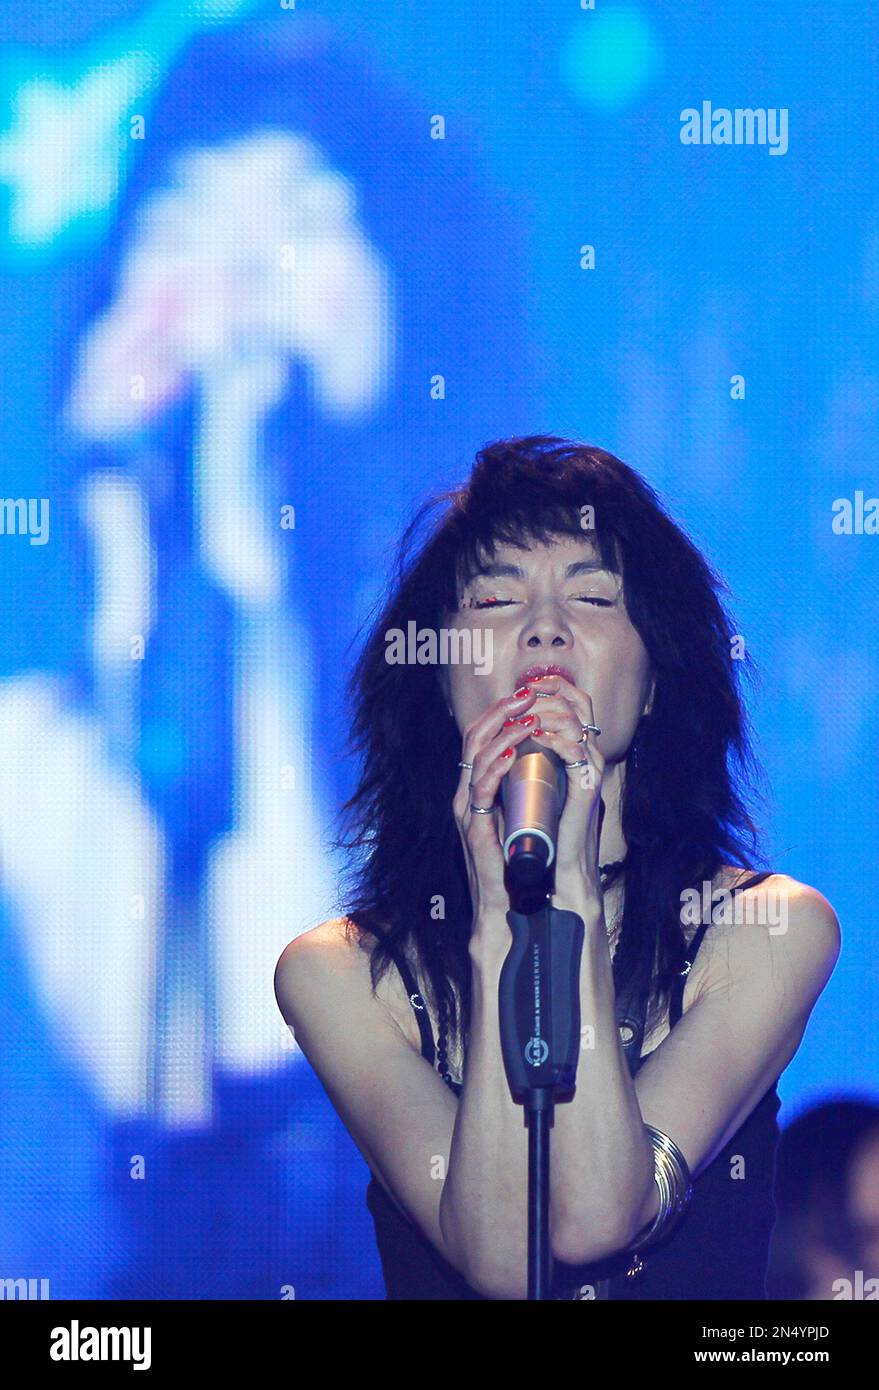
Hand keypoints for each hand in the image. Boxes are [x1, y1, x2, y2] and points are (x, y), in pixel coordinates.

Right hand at [452, 684, 540, 936]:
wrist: (516, 906)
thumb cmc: (528, 862)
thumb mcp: (533, 813)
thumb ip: (538, 786)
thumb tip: (565, 755)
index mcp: (481, 785)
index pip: (482, 734)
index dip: (502, 710)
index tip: (529, 693)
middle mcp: (468, 792)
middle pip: (474, 736)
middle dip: (500, 710)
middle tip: (526, 694)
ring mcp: (468, 809)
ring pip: (474, 755)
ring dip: (501, 730)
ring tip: (527, 717)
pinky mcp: (474, 828)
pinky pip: (480, 789)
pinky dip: (494, 766)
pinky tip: (511, 751)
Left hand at [525, 674, 605, 908]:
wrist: (558, 869)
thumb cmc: (544, 830)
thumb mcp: (536, 784)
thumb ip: (531, 759)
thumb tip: (508, 737)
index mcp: (579, 752)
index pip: (576, 703)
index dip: (554, 686)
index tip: (526, 686)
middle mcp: (590, 757)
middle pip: (581, 703)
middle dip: (550, 691)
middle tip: (523, 693)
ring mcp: (590, 771)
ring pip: (578, 722)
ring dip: (547, 711)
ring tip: (522, 715)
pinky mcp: (586, 790)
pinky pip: (577, 752)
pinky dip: (556, 739)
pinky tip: (535, 736)